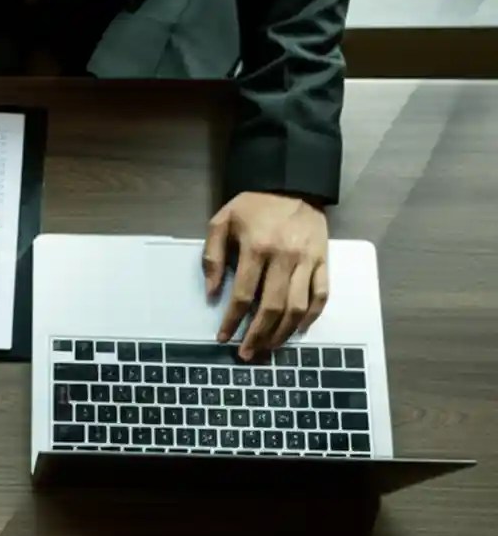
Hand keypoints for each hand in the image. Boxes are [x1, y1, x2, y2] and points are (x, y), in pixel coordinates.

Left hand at [203, 191, 329, 360]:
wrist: (292, 182)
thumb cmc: (253, 205)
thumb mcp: (222, 222)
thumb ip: (212, 257)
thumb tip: (211, 294)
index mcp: (257, 248)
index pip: (243, 295)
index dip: (232, 321)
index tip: (223, 337)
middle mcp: (285, 257)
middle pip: (272, 308)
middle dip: (257, 336)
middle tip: (246, 353)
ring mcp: (308, 260)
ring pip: (298, 307)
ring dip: (282, 333)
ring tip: (268, 348)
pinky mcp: (324, 260)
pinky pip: (321, 295)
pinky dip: (311, 316)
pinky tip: (298, 330)